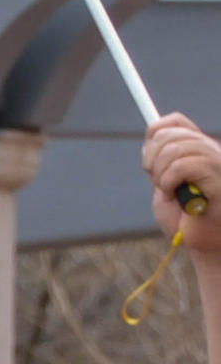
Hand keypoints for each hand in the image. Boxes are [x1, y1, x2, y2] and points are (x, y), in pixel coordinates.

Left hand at [148, 111, 217, 238]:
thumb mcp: (164, 184)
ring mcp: (217, 161)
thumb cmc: (185, 219)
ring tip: (169, 191)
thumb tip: (150, 141)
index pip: (175, 120)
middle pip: (169, 134)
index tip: (149, 161)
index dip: (154, 134)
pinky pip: (182, 166)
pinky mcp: (218, 176)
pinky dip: (168, 182)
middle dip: (151, 160)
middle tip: (158, 182)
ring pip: (174, 149)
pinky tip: (175, 195)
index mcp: (198, 148)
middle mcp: (210, 149)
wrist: (205, 242)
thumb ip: (159, 162)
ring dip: (160, 175)